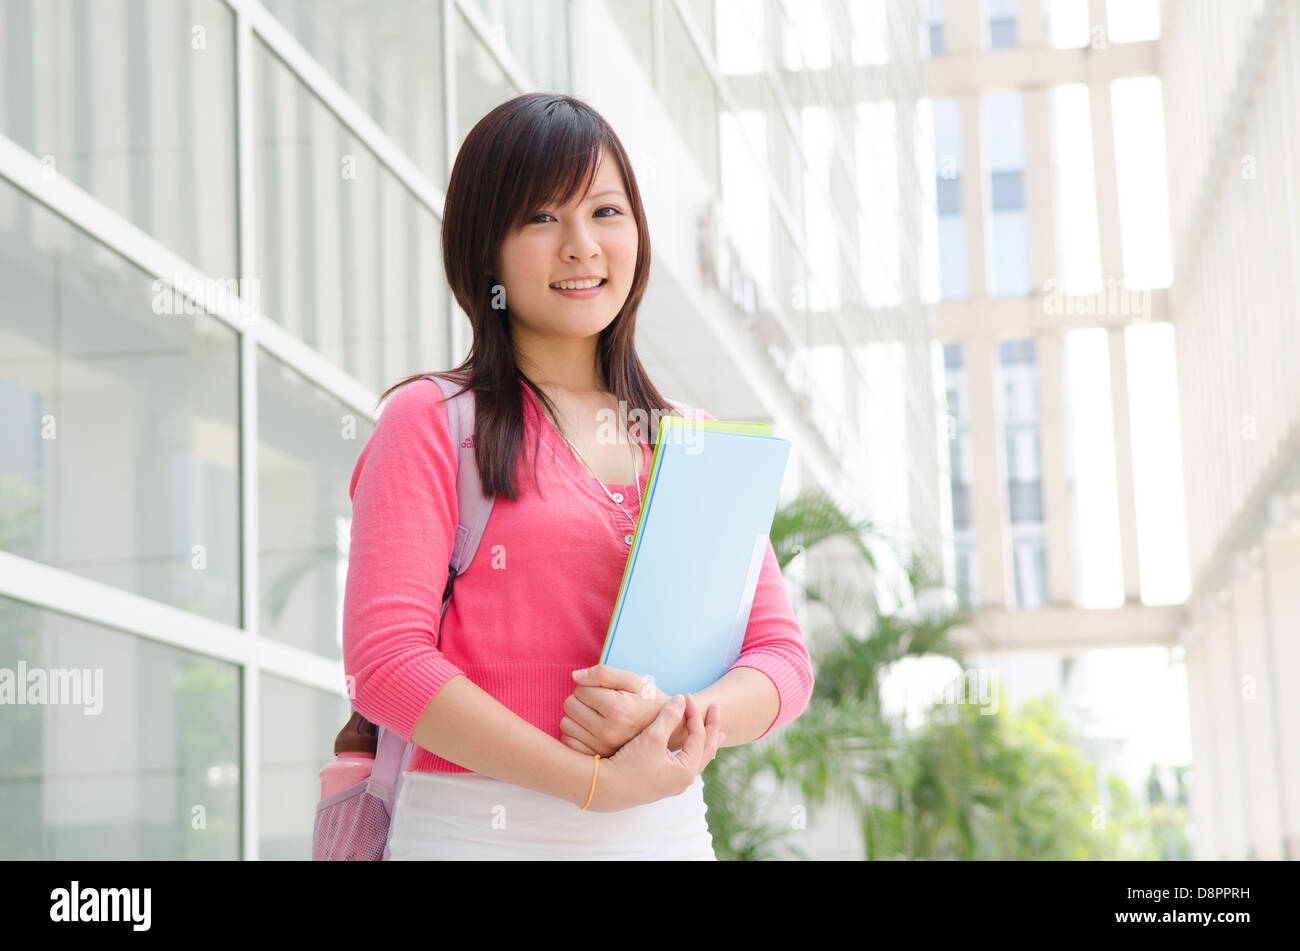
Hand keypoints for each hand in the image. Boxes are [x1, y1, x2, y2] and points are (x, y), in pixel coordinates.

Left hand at [561, 664, 672, 756]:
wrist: (663, 730)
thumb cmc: (647, 700)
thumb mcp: (632, 680)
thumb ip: (603, 673)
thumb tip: (575, 677)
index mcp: (618, 710)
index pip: (580, 689)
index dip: (591, 686)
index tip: (606, 691)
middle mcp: (608, 732)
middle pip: (570, 705)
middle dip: (582, 700)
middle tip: (601, 703)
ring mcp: (601, 748)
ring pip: (566, 723)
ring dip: (577, 716)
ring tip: (597, 716)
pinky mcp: (595, 758)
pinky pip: (568, 741)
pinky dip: (575, 733)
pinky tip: (590, 730)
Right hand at [583, 692, 723, 811]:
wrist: (604, 787)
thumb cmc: (628, 764)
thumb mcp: (651, 737)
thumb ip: (669, 716)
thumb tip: (681, 699)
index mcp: (686, 770)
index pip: (698, 736)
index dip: (694, 713)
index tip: (686, 695)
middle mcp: (684, 780)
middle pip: (706, 750)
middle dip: (712, 728)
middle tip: (716, 708)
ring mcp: (674, 784)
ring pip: (698, 758)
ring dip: (705, 741)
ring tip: (716, 732)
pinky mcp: (663, 783)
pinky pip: (687, 764)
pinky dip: (693, 751)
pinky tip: (691, 747)